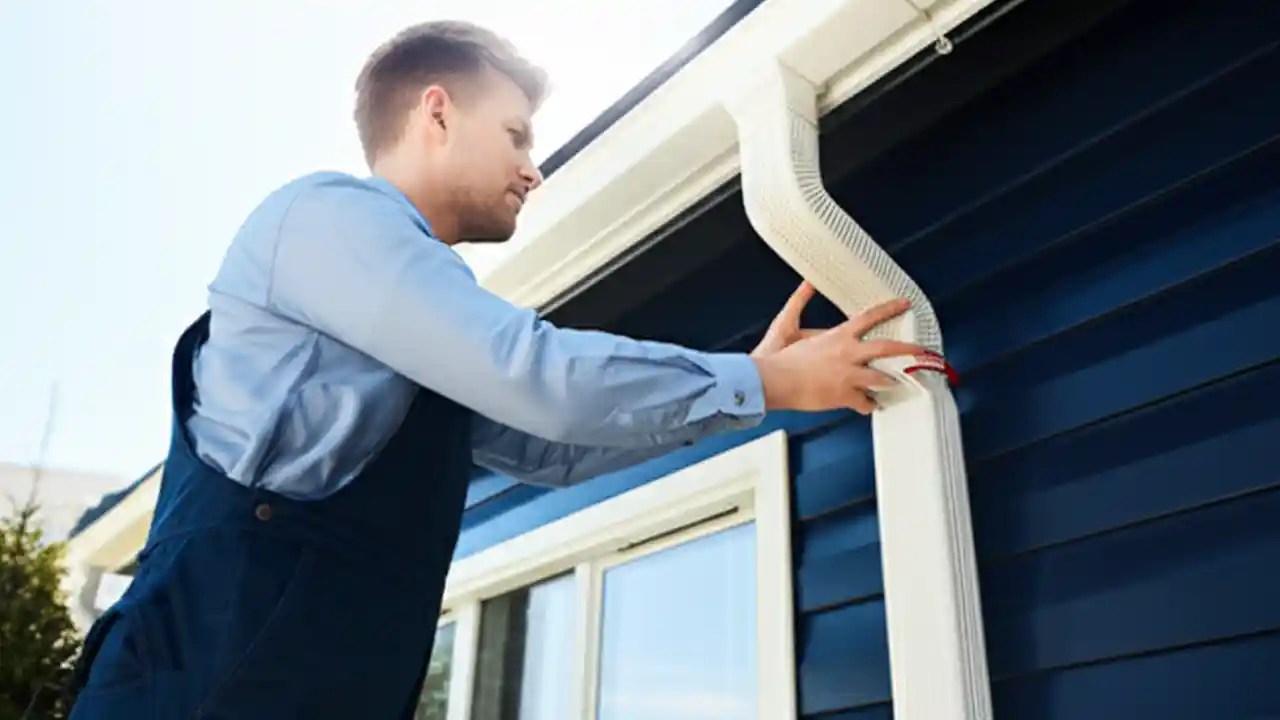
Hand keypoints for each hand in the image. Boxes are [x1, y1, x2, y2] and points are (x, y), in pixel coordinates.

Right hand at [750, 285, 923, 414]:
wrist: (775, 380)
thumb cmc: (781, 358)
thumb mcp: (791, 325)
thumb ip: (801, 304)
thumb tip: (806, 283)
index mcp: (839, 336)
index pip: (870, 317)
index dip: (889, 309)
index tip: (904, 304)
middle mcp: (849, 354)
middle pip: (887, 348)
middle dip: (909, 349)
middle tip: (922, 350)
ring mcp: (849, 376)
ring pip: (882, 379)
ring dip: (890, 383)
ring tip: (896, 384)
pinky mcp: (845, 395)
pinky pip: (865, 403)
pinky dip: (868, 405)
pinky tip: (870, 406)